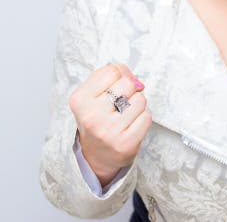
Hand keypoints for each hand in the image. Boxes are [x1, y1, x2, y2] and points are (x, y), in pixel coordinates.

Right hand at [68, 63, 150, 186]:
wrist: (96, 155)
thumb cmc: (97, 117)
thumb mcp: (92, 94)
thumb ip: (110, 76)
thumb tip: (136, 80)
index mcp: (80, 100)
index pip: (112, 71)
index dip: (118, 76)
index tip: (112, 89)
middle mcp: (92, 116)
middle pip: (128, 84)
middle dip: (129, 90)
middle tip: (119, 104)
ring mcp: (109, 132)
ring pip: (140, 100)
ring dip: (137, 105)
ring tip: (124, 116)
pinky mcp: (126, 144)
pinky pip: (146, 117)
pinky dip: (142, 118)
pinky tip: (130, 126)